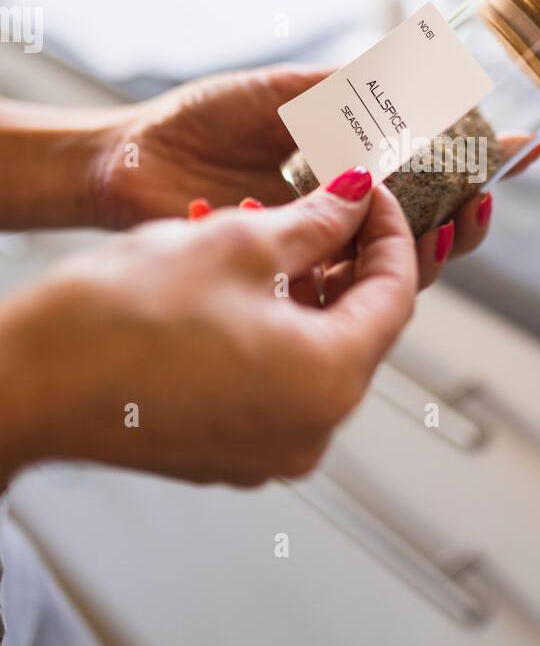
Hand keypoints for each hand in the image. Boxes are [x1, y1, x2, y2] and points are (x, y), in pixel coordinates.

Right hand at [0, 177, 415, 488]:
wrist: (30, 382)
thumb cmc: (122, 316)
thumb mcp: (237, 243)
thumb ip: (316, 223)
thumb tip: (357, 199)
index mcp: (329, 382)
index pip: (397, 295)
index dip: (390, 232)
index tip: (372, 191)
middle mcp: (313, 432)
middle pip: (358, 329)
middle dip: (344, 261)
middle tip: (325, 205)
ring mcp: (271, 452)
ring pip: (314, 355)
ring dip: (303, 293)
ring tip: (267, 235)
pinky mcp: (229, 454)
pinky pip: (275, 384)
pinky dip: (271, 332)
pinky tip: (235, 287)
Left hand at [88, 64, 539, 286]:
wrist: (131, 160)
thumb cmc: (199, 119)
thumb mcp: (283, 91)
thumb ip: (345, 91)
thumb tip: (416, 70)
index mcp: (352, 163)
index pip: (432, 169)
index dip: (481, 163)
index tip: (525, 146)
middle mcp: (344, 209)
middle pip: (429, 227)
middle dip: (468, 217)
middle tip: (485, 200)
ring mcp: (318, 244)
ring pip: (396, 264)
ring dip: (433, 248)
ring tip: (452, 224)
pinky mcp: (287, 274)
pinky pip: (343, 281)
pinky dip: (375, 266)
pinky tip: (393, 248)